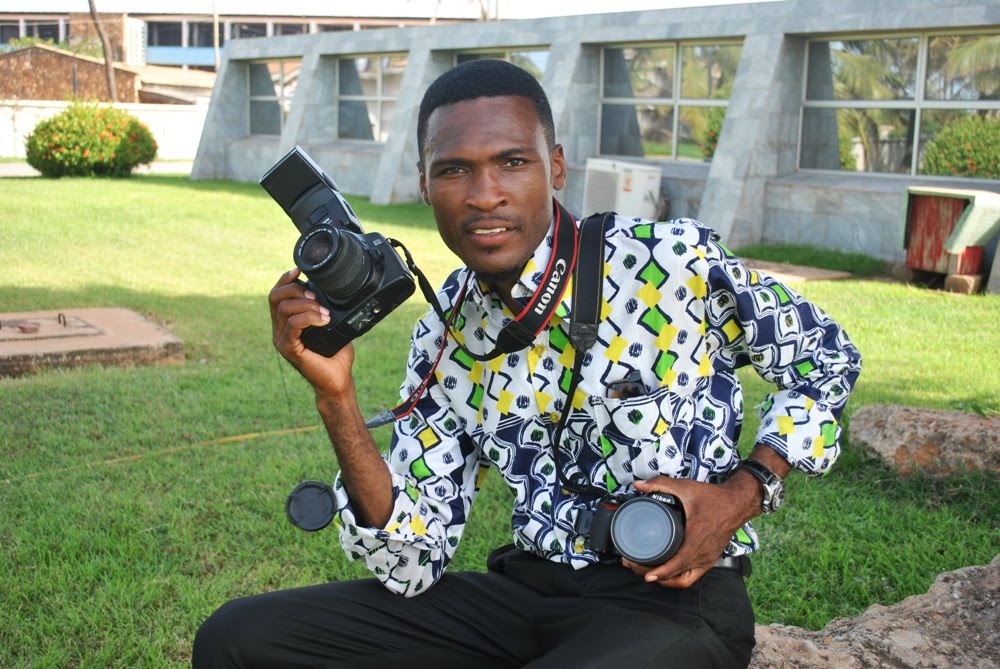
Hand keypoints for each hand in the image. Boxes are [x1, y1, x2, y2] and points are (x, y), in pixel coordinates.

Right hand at [268, 268, 354, 398]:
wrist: (338, 379)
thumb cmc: (335, 354)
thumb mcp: (332, 324)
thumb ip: (326, 307)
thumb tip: (333, 289)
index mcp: (286, 321)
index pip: (277, 294)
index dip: (285, 279)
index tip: (300, 271)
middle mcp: (279, 329)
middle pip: (275, 297)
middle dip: (296, 289)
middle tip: (316, 296)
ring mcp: (281, 339)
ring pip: (284, 309)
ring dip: (308, 305)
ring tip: (325, 313)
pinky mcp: (288, 349)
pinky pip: (293, 325)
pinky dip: (309, 318)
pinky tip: (323, 320)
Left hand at [621, 474, 758, 587]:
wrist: (737, 503)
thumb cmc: (713, 498)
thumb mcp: (686, 487)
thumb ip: (660, 484)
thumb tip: (638, 485)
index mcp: (697, 539)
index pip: (678, 564)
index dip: (661, 572)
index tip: (646, 575)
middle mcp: (703, 554)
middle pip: (676, 575)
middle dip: (655, 575)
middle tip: (636, 566)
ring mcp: (708, 559)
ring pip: (684, 580)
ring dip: (665, 579)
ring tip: (647, 571)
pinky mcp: (710, 560)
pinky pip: (692, 576)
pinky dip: (678, 578)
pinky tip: (665, 573)